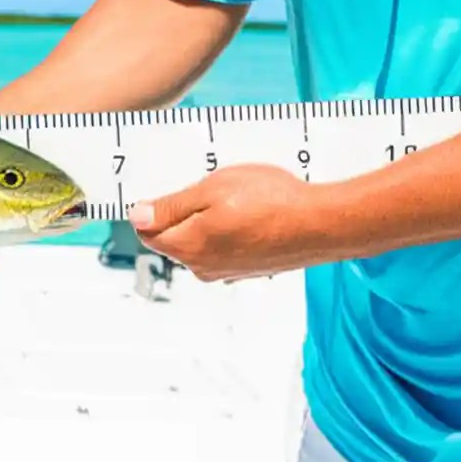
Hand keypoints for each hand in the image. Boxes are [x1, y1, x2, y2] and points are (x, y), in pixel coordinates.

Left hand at [128, 164, 333, 282]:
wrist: (324, 223)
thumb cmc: (272, 202)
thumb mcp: (211, 189)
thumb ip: (171, 206)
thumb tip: (137, 216)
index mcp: (187, 248)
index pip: (147, 232)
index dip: (152, 208)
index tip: (168, 190)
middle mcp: (202, 268)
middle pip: (173, 238)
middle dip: (182, 213)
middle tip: (209, 189)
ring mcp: (226, 272)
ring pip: (200, 242)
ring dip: (208, 221)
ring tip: (236, 199)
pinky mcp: (247, 270)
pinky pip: (224, 247)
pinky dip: (229, 230)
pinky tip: (250, 214)